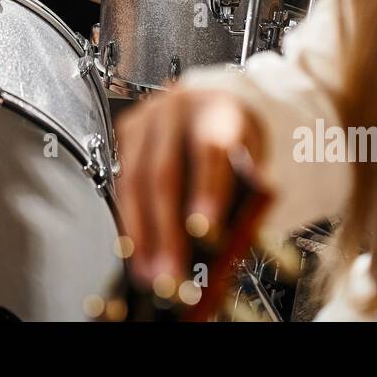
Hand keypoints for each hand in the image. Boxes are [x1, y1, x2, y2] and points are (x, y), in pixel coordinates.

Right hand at [114, 80, 268, 285]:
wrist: (220, 102)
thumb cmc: (240, 141)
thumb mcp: (254, 163)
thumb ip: (244, 198)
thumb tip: (224, 249)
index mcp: (219, 108)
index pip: (210, 149)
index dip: (207, 192)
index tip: (206, 234)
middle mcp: (177, 108)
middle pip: (163, 172)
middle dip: (165, 230)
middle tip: (170, 274)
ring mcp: (147, 117)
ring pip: (134, 181)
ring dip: (140, 234)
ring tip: (148, 273)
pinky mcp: (127, 131)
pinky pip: (123, 181)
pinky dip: (129, 220)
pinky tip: (135, 250)